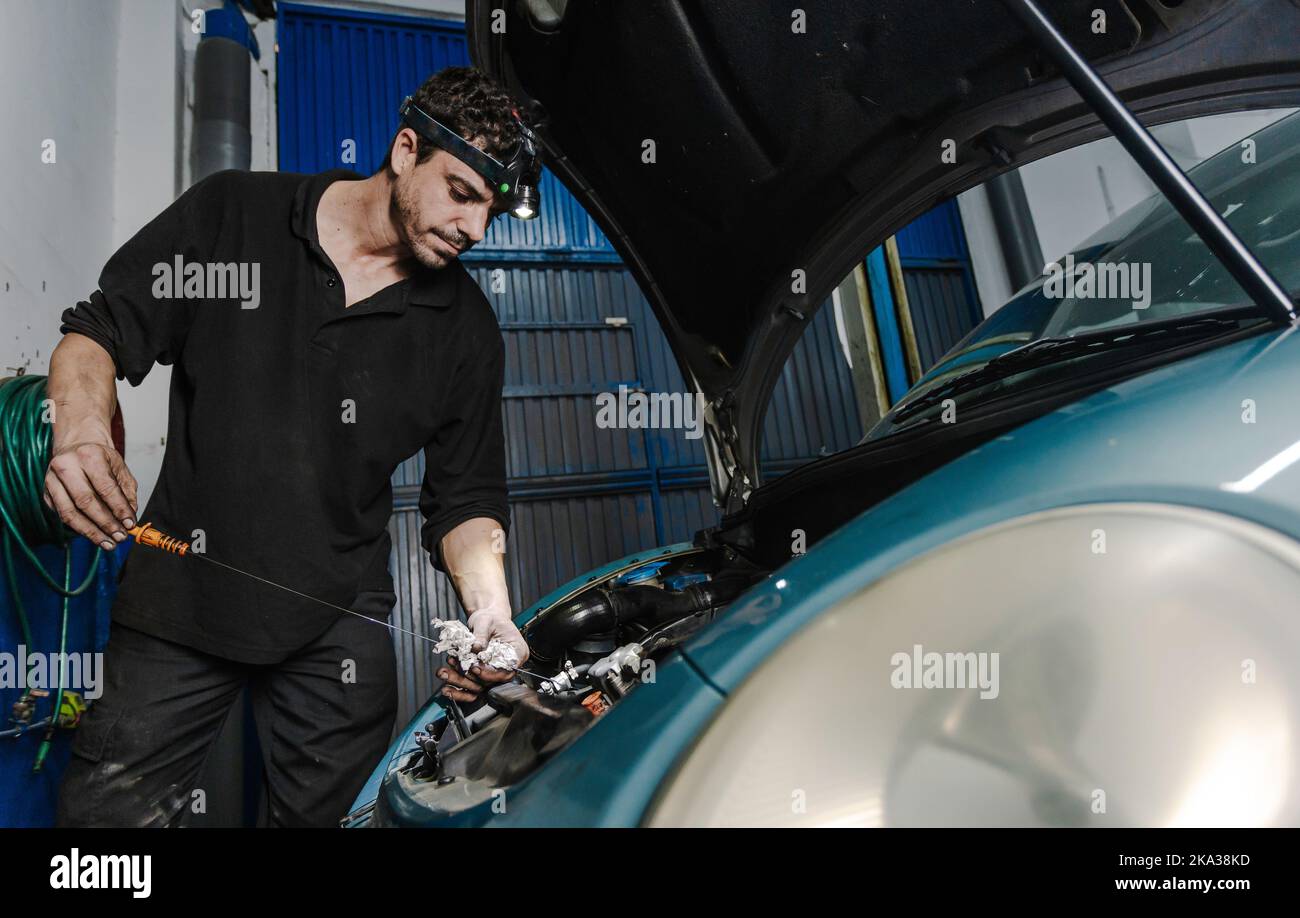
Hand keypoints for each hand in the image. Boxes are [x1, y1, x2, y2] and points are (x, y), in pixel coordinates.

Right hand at [44, 436, 138, 550]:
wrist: (76, 447)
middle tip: (119, 537)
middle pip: (85, 502)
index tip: (129, 524)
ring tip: (108, 543)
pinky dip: (79, 528)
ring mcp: (52, 480)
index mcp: (89, 455)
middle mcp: (66, 466)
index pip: (105, 487)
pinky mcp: (46, 493)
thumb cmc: (100, 459)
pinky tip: (94, 535)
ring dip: (90, 532)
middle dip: (105, 523)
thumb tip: (129, 518)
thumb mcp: (120, 469)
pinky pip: (62, 515)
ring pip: (69, 513)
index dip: (119, 508)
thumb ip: (127, 493)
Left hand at [437, 609, 529, 703]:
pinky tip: (448, 685)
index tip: (475, 668)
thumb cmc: (491, 618)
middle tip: (457, 666)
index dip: (492, 672)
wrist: (486, 620)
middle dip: (473, 676)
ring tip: (446, 671)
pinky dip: (460, 687)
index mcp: (518, 651)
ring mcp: (497, 672)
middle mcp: (509, 665)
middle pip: (494, 680)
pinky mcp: (485, 675)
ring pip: (482, 685)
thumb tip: (476, 648)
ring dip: (462, 681)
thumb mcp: (486, 621)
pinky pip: (474, 686)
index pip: (508, 669)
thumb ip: (481, 635)